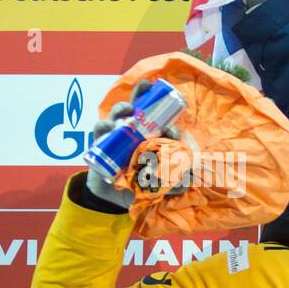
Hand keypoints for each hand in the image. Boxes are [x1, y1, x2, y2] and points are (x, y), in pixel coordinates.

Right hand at [84, 80, 182, 208]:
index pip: (158, 120)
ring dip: (122, 108)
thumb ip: (176, 183)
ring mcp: (115, 135)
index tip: (173, 131)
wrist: (115, 197)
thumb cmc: (141, 185)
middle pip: (137, 108)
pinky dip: (103, 126)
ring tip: (127, 109)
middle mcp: (133, 132)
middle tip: (146, 90)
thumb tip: (189, 178)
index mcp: (150, 137)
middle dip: (141, 95)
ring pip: (117, 115)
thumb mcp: (161, 185)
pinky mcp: (99, 143)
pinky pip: (99, 131)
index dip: (166, 119)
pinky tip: (108, 126)